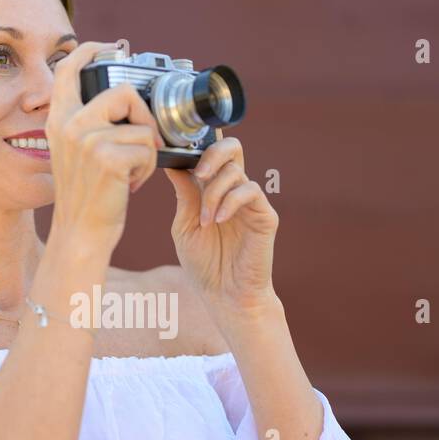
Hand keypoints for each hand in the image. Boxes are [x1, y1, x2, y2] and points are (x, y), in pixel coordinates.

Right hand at [46, 40, 164, 254]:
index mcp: (59, 119)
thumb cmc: (86, 196)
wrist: (80, 233)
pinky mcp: (108, 158)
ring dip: (145, 154)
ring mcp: (88, 140)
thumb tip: (125, 99)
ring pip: (141, 127)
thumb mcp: (76, 152)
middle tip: (143, 141)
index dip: (90, 50)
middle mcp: (70, 125)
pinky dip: (147, 169)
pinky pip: (147, 149)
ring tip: (130, 173)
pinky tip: (130, 184)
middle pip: (123, 92)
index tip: (113, 48)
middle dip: (144, 117)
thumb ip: (89, 124)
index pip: (67, 69)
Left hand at [164, 132, 278, 315]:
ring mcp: (250, 202)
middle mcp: (233, 191)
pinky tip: (219, 221)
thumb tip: (173, 162)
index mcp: (212, 190)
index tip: (179, 148)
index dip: (199, 143)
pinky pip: (250, 191)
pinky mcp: (265, 215)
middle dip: (212, 153)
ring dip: (214, 193)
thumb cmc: (204, 265)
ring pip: (235, 172)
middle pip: (232, 148)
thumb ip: (184, 194)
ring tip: (206, 222)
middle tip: (198, 174)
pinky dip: (230, 202)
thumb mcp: (184, 226)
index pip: (211, 154)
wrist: (225, 296)